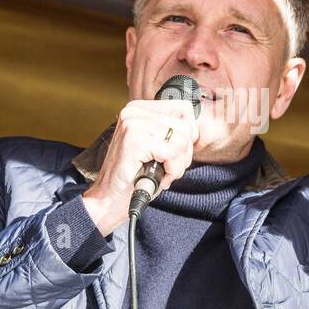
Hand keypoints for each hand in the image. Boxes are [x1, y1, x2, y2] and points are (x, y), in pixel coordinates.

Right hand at [81, 98, 199, 235]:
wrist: (108, 200)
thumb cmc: (135, 177)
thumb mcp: (158, 149)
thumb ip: (174, 134)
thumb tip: (200, 132)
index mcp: (139, 109)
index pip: (183, 108)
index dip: (189, 134)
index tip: (177, 153)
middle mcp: (134, 111)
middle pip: (186, 126)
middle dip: (183, 154)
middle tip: (166, 169)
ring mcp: (133, 123)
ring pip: (182, 140)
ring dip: (177, 165)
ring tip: (160, 174)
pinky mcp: (134, 139)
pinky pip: (174, 152)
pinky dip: (172, 170)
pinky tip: (158, 178)